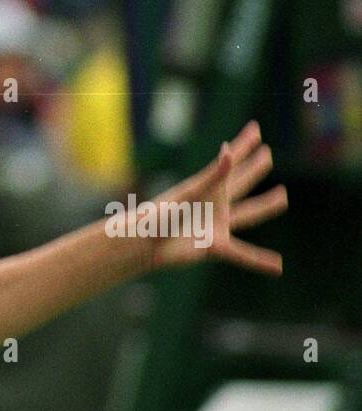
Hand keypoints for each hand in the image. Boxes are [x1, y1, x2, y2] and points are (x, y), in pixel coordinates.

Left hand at [148, 120, 288, 274]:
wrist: (144, 244)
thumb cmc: (160, 215)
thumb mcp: (188, 194)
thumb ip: (211, 176)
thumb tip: (227, 151)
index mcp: (207, 186)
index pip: (231, 160)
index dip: (243, 144)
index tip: (255, 128)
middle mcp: (214, 203)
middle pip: (241, 181)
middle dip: (253, 167)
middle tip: (267, 155)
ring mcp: (215, 225)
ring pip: (248, 212)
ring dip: (266, 205)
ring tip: (282, 197)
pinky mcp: (214, 247)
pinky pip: (243, 254)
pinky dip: (260, 261)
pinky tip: (278, 267)